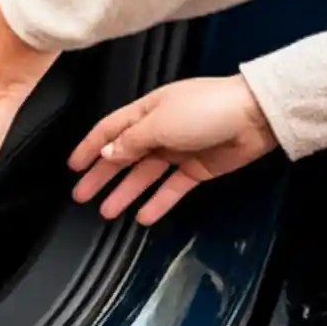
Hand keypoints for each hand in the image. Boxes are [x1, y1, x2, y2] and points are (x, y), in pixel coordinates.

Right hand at [68, 74, 279, 224]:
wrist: (254, 116)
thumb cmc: (206, 109)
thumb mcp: (160, 122)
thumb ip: (132, 141)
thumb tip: (108, 153)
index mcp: (146, 111)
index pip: (109, 130)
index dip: (90, 147)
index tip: (73, 166)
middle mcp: (158, 131)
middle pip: (123, 156)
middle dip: (101, 176)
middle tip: (82, 195)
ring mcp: (177, 150)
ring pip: (144, 176)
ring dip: (124, 193)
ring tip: (106, 212)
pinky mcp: (196, 169)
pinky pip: (171, 188)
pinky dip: (157, 202)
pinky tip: (142, 216)